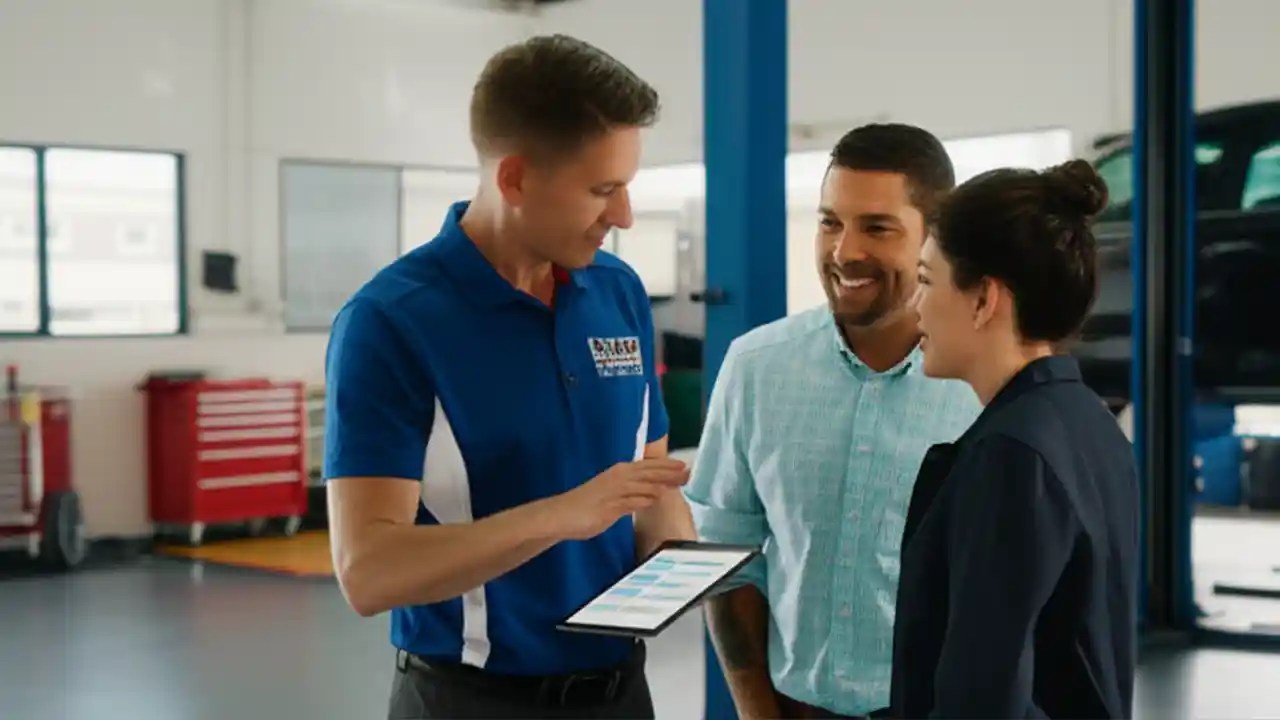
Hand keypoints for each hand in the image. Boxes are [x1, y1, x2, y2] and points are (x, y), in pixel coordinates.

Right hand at [545, 459, 690, 540]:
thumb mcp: (614, 495)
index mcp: (619, 472)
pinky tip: (657, 497)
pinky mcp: (610, 506)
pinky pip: (630, 501)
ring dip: (662, 482)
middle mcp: (618, 478)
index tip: (683, 465)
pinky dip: (644, 498)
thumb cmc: (587, 504)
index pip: (647, 466)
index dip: (666, 465)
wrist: (562, 514)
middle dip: (670, 471)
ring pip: (642, 484)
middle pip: (648, 472)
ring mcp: (614, 491)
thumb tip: (652, 493)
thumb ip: (633, 494)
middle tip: (688, 471)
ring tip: (680, 482)